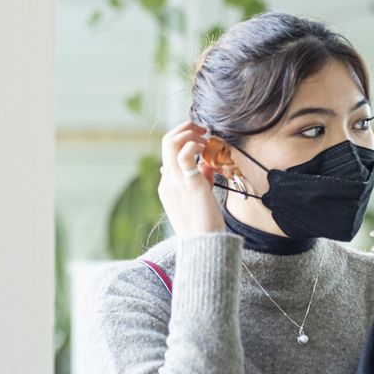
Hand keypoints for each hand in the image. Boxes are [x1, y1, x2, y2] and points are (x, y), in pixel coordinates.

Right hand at [159, 120, 224, 238]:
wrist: (203, 244)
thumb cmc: (204, 225)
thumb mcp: (199, 197)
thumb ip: (200, 179)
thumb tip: (205, 163)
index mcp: (167, 186)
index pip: (169, 153)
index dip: (184, 140)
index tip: (200, 139)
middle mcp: (168, 181)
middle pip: (165, 142)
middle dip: (183, 129)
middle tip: (201, 129)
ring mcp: (176, 182)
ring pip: (170, 142)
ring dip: (189, 133)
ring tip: (205, 138)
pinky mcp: (190, 184)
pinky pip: (185, 154)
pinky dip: (195, 145)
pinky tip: (207, 150)